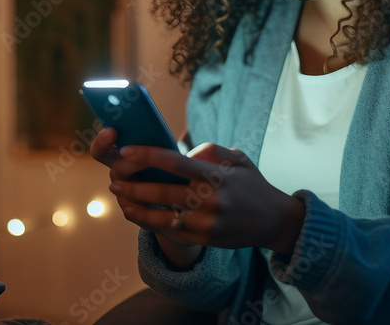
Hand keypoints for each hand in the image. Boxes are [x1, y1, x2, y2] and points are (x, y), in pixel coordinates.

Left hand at [106, 142, 304, 254]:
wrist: (274, 222)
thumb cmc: (253, 185)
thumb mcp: (239, 159)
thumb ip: (212, 150)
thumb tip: (187, 150)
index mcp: (217, 176)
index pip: (176, 162)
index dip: (149, 155)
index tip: (128, 150)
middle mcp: (210, 201)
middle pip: (164, 192)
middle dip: (135, 185)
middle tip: (115, 178)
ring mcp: (206, 223)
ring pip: (163, 215)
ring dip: (137, 206)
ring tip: (119, 197)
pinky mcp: (204, 239)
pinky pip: (170, 231)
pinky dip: (150, 223)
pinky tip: (135, 214)